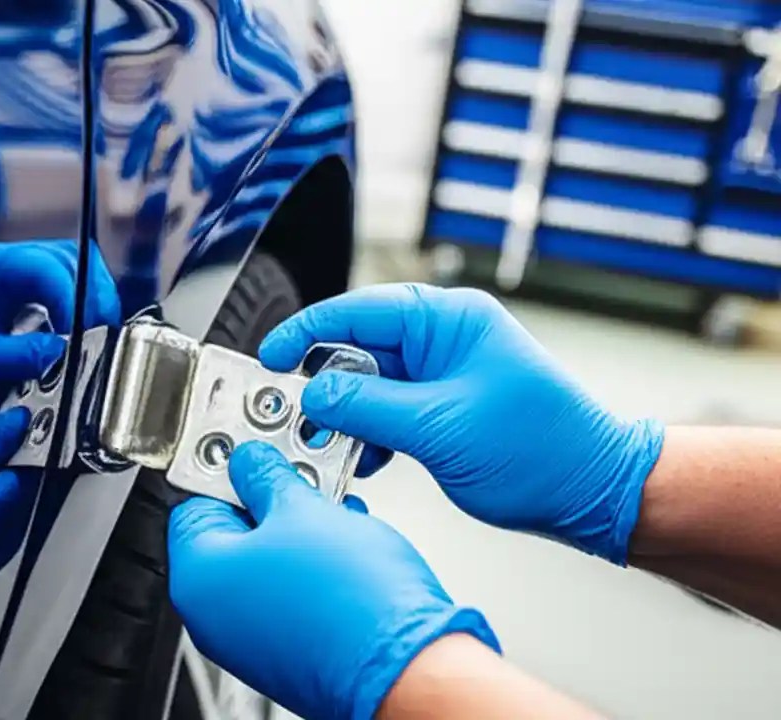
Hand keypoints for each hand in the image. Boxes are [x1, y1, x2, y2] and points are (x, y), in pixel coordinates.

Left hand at [0, 240, 120, 439]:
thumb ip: (14, 355)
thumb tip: (66, 352)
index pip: (48, 268)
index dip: (76, 299)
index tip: (86, 337)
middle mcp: (7, 270)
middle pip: (72, 262)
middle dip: (95, 295)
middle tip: (104, 338)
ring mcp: (15, 290)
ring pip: (73, 279)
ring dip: (92, 307)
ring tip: (99, 344)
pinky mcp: (19, 314)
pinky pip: (62, 306)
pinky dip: (79, 323)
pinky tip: (82, 351)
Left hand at [169, 442, 497, 719]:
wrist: (407, 670)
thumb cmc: (354, 604)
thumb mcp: (303, 509)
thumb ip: (266, 475)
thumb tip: (250, 461)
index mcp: (199, 578)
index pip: (194, 502)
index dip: (233, 473)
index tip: (265, 458)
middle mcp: (214, 617)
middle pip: (233, 533)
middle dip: (276, 502)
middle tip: (310, 484)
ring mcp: (251, 638)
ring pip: (267, 562)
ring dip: (301, 532)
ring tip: (339, 518)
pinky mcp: (289, 650)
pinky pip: (290, 594)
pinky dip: (314, 568)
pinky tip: (347, 552)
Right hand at [259, 283, 663, 564]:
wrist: (596, 492)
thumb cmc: (542, 450)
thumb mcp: (439, 428)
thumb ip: (367, 408)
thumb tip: (312, 396)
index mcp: (447, 319)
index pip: (356, 310)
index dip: (305, 333)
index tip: (269, 358)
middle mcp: (442, 338)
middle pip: (356, 348)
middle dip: (323, 386)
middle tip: (292, 418)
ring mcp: (442, 373)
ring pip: (367, 385)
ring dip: (346, 417)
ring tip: (330, 448)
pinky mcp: (441, 407)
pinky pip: (387, 411)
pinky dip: (369, 435)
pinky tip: (365, 460)